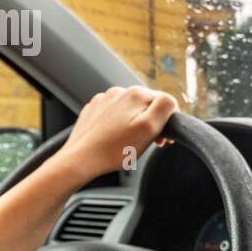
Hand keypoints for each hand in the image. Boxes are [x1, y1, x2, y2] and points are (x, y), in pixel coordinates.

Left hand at [53, 86, 177, 182]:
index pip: (165, 103)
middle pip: (147, 106)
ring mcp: (104, 100)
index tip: (161, 140)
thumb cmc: (115, 149)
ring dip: (134, 124)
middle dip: (150, 123)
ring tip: (128, 143)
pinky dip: (118, 125)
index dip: (167, 122)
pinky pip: (114, 115)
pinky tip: (114, 139)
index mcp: (136, 94)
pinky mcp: (94, 110)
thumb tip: (171, 100)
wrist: (80, 159)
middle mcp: (119, 92)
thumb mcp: (149, 128)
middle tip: (146, 144)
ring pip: (130, 110)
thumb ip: (165, 107)